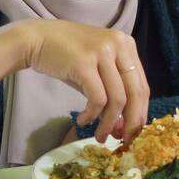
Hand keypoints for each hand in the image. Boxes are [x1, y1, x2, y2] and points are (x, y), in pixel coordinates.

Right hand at [19, 19, 149, 142]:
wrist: (35, 39)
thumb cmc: (67, 56)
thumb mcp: (97, 68)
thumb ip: (113, 91)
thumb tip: (123, 125)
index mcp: (127, 44)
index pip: (142, 86)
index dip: (140, 113)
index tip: (132, 132)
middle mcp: (119, 44)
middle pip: (135, 93)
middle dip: (131, 122)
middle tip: (123, 140)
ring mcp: (102, 52)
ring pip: (117, 99)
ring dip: (109, 124)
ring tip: (100, 136)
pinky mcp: (84, 63)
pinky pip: (97, 99)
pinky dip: (92, 115)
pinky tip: (83, 121)